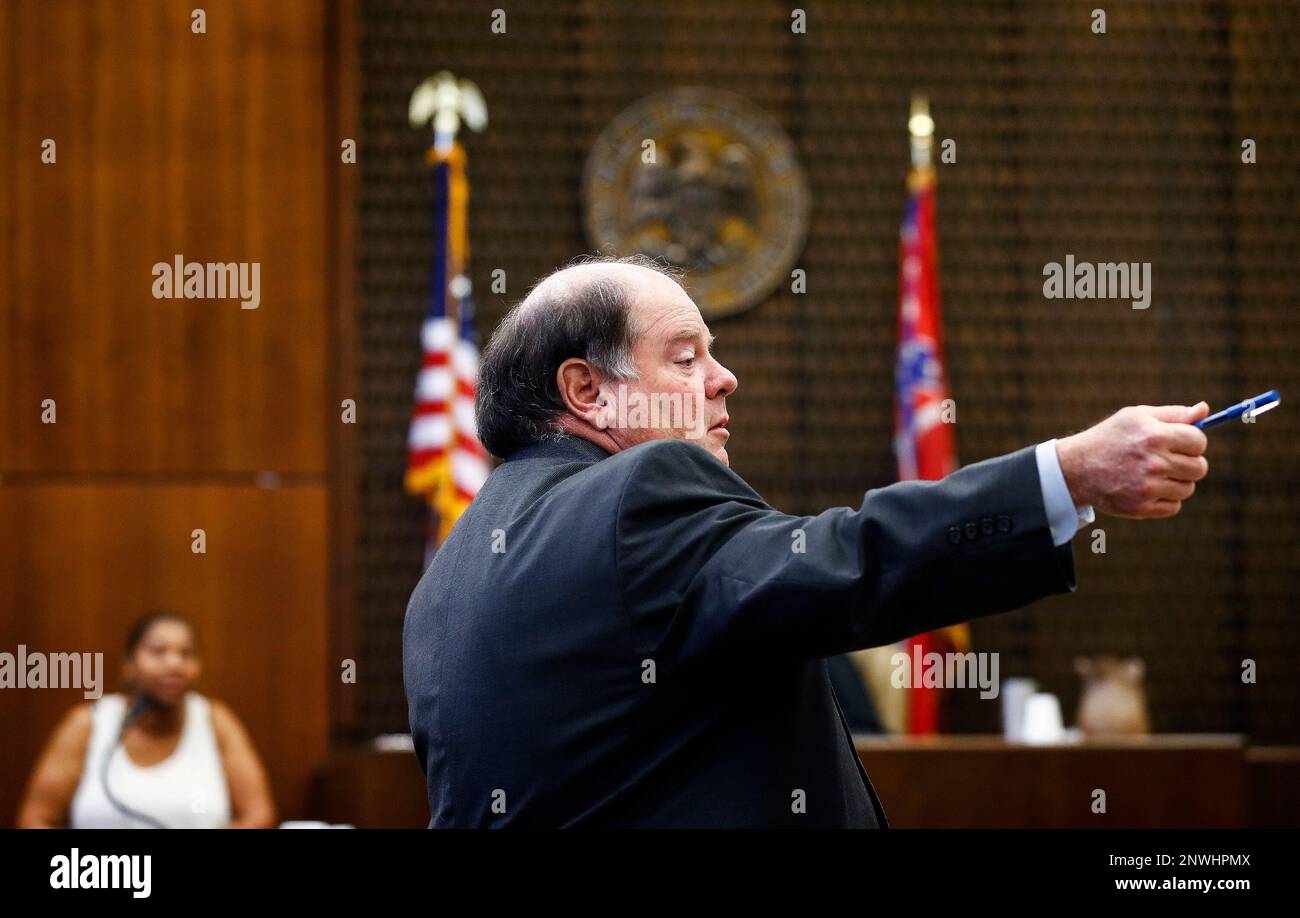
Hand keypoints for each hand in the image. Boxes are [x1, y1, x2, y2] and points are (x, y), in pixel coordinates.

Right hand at [1056, 403, 1209, 518]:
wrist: (1076, 468)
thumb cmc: (1110, 437)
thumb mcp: (1136, 417)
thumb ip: (1173, 414)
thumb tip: (1204, 410)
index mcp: (1154, 436)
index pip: (1199, 442)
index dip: (1192, 442)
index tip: (1180, 443)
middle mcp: (1153, 463)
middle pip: (1199, 468)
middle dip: (1188, 463)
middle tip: (1168, 460)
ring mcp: (1147, 488)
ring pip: (1187, 488)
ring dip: (1176, 482)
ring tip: (1154, 475)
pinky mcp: (1141, 508)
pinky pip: (1174, 506)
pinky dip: (1165, 499)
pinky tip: (1147, 489)